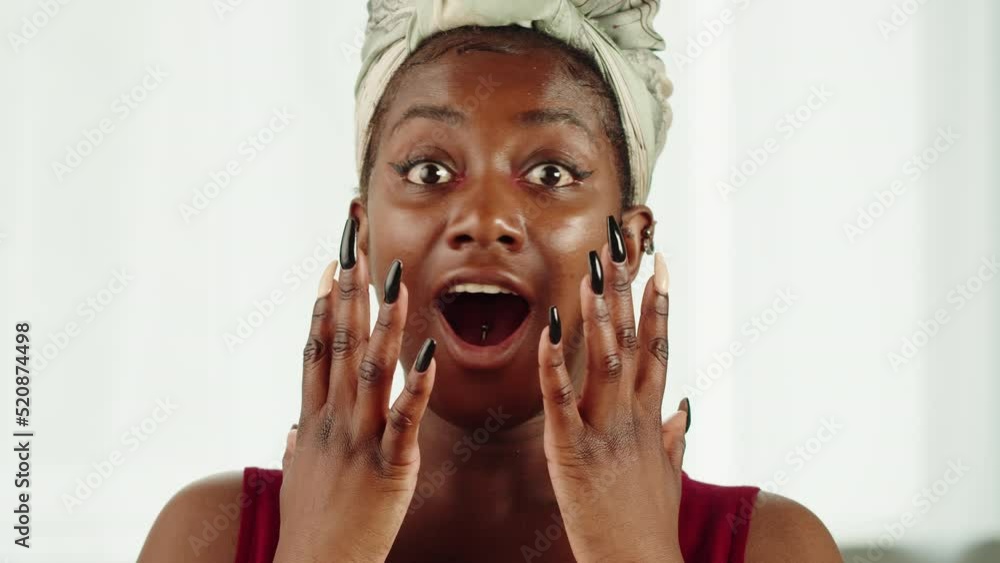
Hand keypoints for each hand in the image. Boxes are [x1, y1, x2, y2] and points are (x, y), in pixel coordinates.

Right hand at [274, 220, 437, 562]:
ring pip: (370, 372)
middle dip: (349, 293)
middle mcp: (330, 422)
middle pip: (338, 346)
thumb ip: (295, 447)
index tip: (332, 265)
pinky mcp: (388, 467)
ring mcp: (357, 442)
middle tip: (356, 246)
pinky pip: (404, 419)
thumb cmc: (311, 529)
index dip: (324, 305)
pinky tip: (429, 352)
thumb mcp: (298, 480)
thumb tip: (290, 428)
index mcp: (312, 422)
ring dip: (382, 323)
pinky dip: (417, 385)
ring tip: (395, 282)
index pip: (316, 350)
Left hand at [536, 226, 686, 562]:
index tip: (661, 264)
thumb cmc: (648, 524)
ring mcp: (605, 430)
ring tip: (594, 269)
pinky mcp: (573, 450)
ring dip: (599, 313)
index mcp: (651, 417)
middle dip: (628, 288)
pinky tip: (549, 330)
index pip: (659, 347)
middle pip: (633, 339)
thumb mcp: (668, 475)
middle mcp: (633, 414)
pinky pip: (561, 399)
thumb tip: (686, 408)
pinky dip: (554, 364)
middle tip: (623, 242)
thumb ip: (676, 437)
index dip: (660, 304)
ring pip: (604, 359)